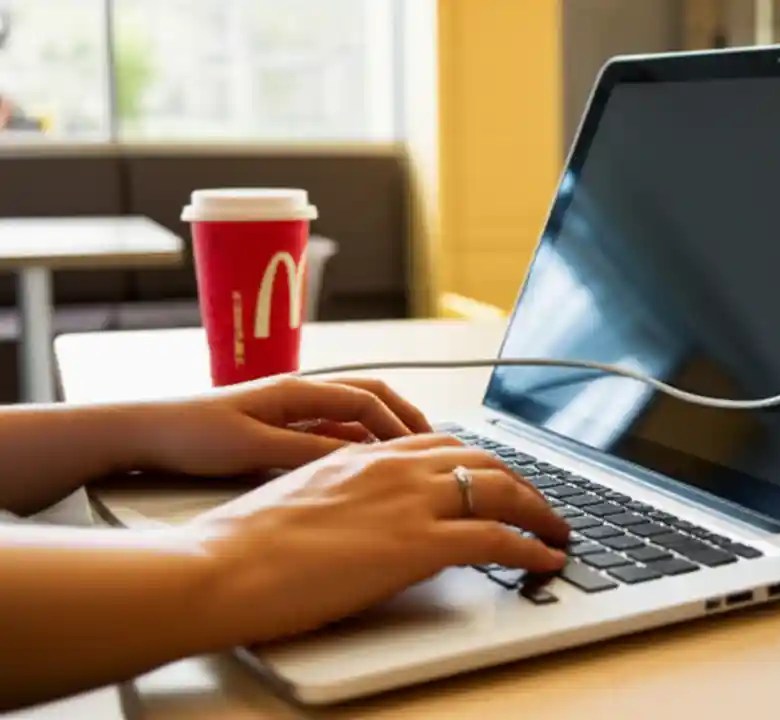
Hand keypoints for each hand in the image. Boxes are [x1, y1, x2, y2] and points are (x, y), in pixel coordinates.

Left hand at [137, 375, 432, 477]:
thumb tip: (361, 457)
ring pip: (351, 416)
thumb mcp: (254, 447)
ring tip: (408, 460)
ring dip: (383, 433)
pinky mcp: (278, 429)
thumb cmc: (191, 436)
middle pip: (369, 397)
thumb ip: (309, 450)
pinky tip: (363, 469)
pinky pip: (330, 432)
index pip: (367, 399)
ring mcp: (289, 411)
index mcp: (296, 390)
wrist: (144, 434)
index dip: (399, 424)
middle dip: (404, 419)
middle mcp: (298, 394)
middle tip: (434, 448)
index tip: (423, 450)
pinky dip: (356, 445)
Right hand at [186, 433, 569, 643]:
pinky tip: (546, 559)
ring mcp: (410, 500)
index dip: (480, 463)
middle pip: (483, 460)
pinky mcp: (419, 543)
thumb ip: (346, 499)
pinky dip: (532, 547)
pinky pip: (497, 538)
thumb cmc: (244, 546)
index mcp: (364, 453)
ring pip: (502, 490)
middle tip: (539, 507)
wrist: (220, 567)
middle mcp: (394, 466)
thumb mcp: (304, 500)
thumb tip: (368, 519)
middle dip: (522, 483)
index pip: (443, 444)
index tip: (497, 479)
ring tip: (557, 532)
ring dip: (539, 512)